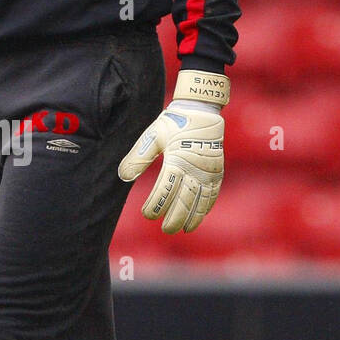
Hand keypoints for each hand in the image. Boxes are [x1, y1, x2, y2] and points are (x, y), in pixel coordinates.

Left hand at [117, 68, 229, 233]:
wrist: (201, 109)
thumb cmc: (173, 123)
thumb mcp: (152, 136)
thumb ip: (138, 157)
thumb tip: (122, 177)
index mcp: (177, 159)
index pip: (165, 189)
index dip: (156, 204)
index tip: (147, 214)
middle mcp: (195, 168)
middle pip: (184, 199)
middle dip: (175, 217)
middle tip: (165, 229)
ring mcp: (208, 171)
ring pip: (201, 200)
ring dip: (193, 217)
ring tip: (183, 230)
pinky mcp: (217, 170)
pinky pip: (213, 193)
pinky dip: (206, 206)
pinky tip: (199, 217)